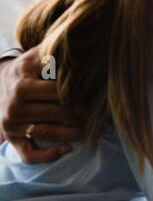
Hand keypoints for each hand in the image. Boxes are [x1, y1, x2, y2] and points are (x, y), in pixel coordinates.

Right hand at [0, 48, 81, 162]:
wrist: (0, 82)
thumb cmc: (28, 69)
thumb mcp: (37, 56)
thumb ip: (55, 52)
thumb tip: (82, 45)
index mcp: (22, 86)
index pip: (57, 93)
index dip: (77, 96)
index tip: (92, 98)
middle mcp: (14, 106)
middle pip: (54, 113)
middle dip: (78, 115)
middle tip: (94, 115)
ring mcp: (11, 124)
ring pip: (45, 133)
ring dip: (70, 133)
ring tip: (87, 130)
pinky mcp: (11, 139)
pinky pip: (29, 154)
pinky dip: (48, 155)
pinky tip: (67, 149)